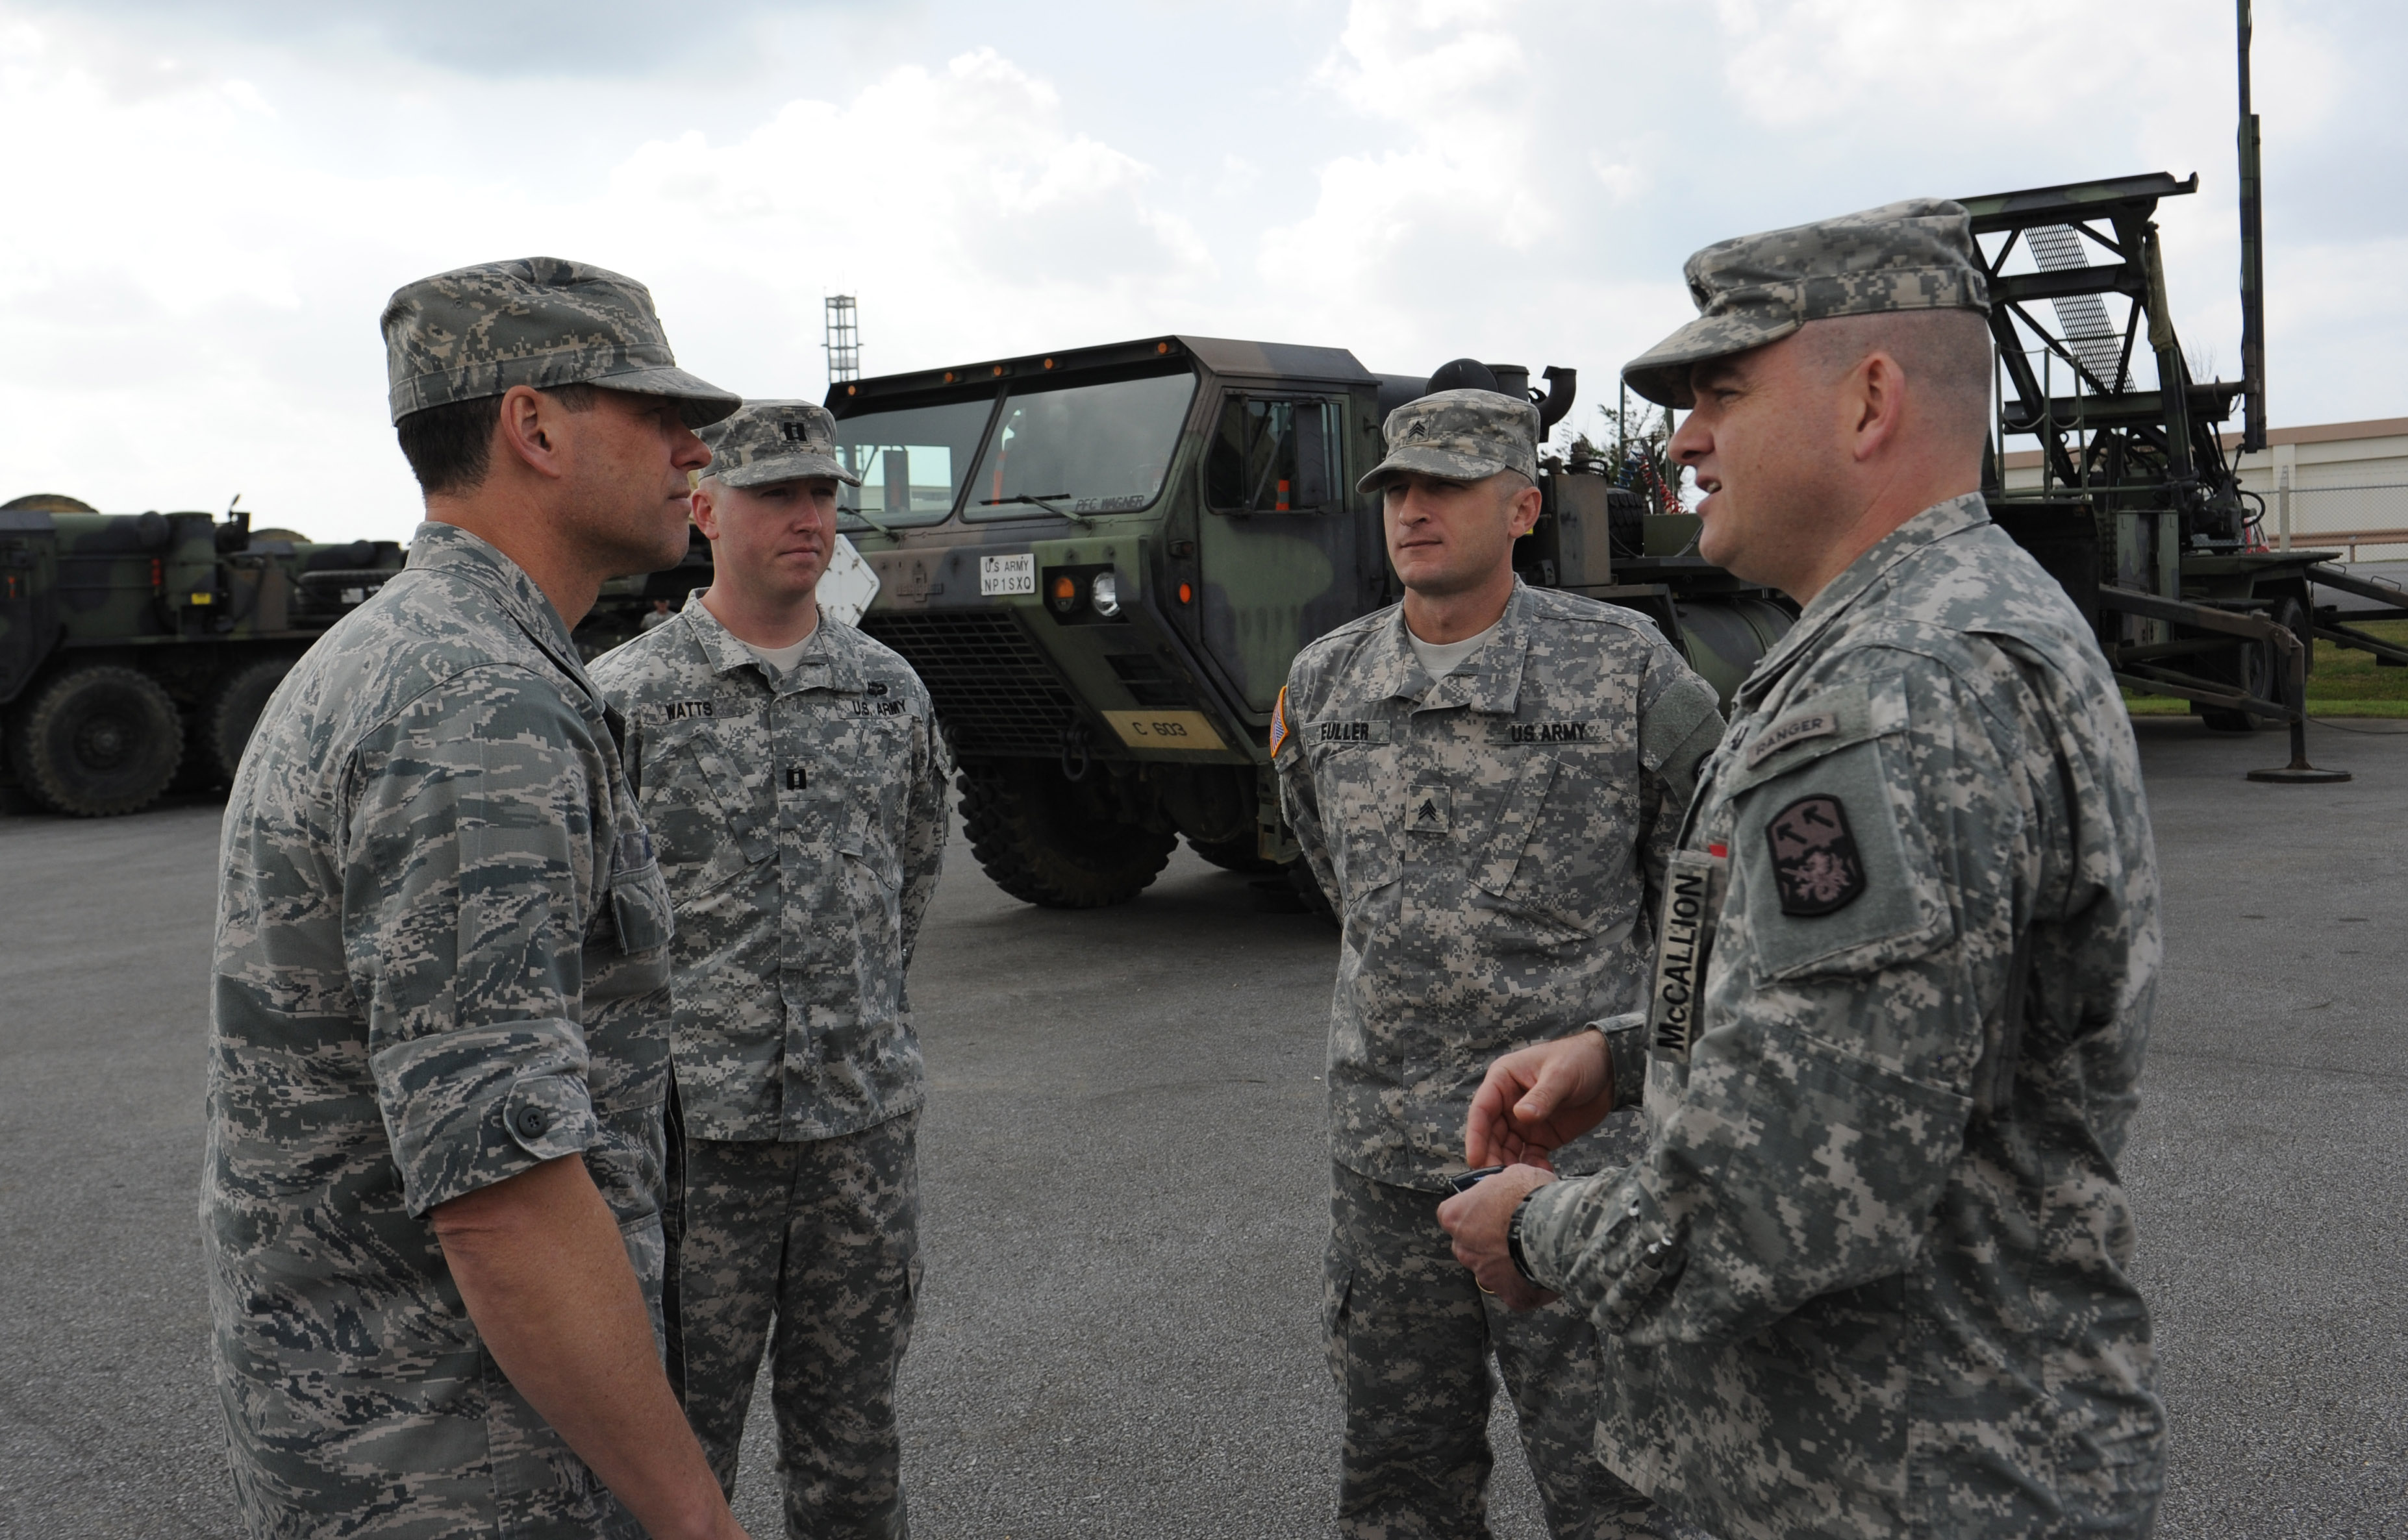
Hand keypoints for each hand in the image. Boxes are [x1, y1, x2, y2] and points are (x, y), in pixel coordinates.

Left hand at [1437, 1163, 1557, 1309]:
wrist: (1557, 1229)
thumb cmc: (1531, 1198)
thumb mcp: (1511, 1174)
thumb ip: (1497, 1187)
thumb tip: (1501, 1189)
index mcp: (1456, 1217)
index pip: (1454, 1215)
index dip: (1474, 1211)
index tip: (1491, 1209)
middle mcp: (1464, 1249)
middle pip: (1470, 1245)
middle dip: (1487, 1239)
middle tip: (1513, 1229)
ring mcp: (1485, 1275)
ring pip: (1492, 1268)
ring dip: (1507, 1260)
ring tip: (1532, 1248)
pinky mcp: (1510, 1295)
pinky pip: (1515, 1288)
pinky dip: (1526, 1281)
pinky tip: (1541, 1268)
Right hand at [1464, 1029, 1614, 1169]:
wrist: (1609, 1070)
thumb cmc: (1579, 1059)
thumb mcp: (1560, 1075)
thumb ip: (1541, 1096)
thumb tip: (1521, 1116)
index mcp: (1503, 1080)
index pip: (1482, 1110)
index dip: (1476, 1136)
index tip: (1476, 1159)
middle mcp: (1508, 1102)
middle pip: (1491, 1134)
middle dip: (1491, 1157)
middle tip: (1496, 1180)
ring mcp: (1524, 1121)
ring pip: (1507, 1148)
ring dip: (1509, 1165)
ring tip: (1519, 1181)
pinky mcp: (1541, 1136)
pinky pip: (1529, 1155)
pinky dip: (1532, 1167)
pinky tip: (1541, 1175)